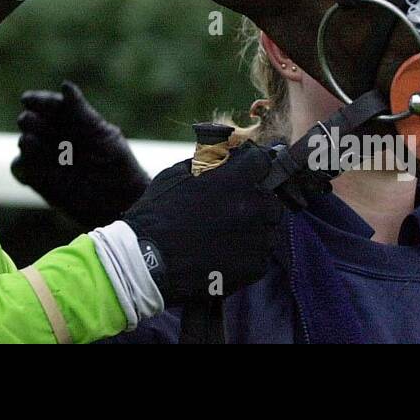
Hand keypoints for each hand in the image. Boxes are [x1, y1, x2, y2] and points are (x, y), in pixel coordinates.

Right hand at [11, 81, 150, 229]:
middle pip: (33, 122)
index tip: (27, 100)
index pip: (50, 105)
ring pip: (25, 144)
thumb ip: (81, 111)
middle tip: (29, 121)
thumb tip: (65, 86)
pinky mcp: (40, 179)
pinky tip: (27, 166)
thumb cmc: (117, 162)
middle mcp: (56, 136)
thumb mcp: (102, 133)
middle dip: (30, 121)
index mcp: (72, 120)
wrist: (122, 201)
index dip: (38, 101)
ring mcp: (47, 157)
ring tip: (31, 143)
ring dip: (26, 142)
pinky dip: (20, 166)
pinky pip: (21, 169)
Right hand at [121, 141, 281, 305]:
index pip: (262, 162)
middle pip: (270, 197)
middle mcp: (251, 206)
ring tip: (225, 233)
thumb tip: (226, 154)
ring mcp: (257, 238)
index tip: (244, 173)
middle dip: (254, 199)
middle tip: (230, 209)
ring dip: (253, 226)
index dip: (251, 166)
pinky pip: (261, 253)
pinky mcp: (256, 266)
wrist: (149, 262)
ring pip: (269, 226)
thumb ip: (209, 161)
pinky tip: (224, 252)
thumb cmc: (158, 214)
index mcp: (235, 179)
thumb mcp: (178, 174)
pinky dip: (248, 252)